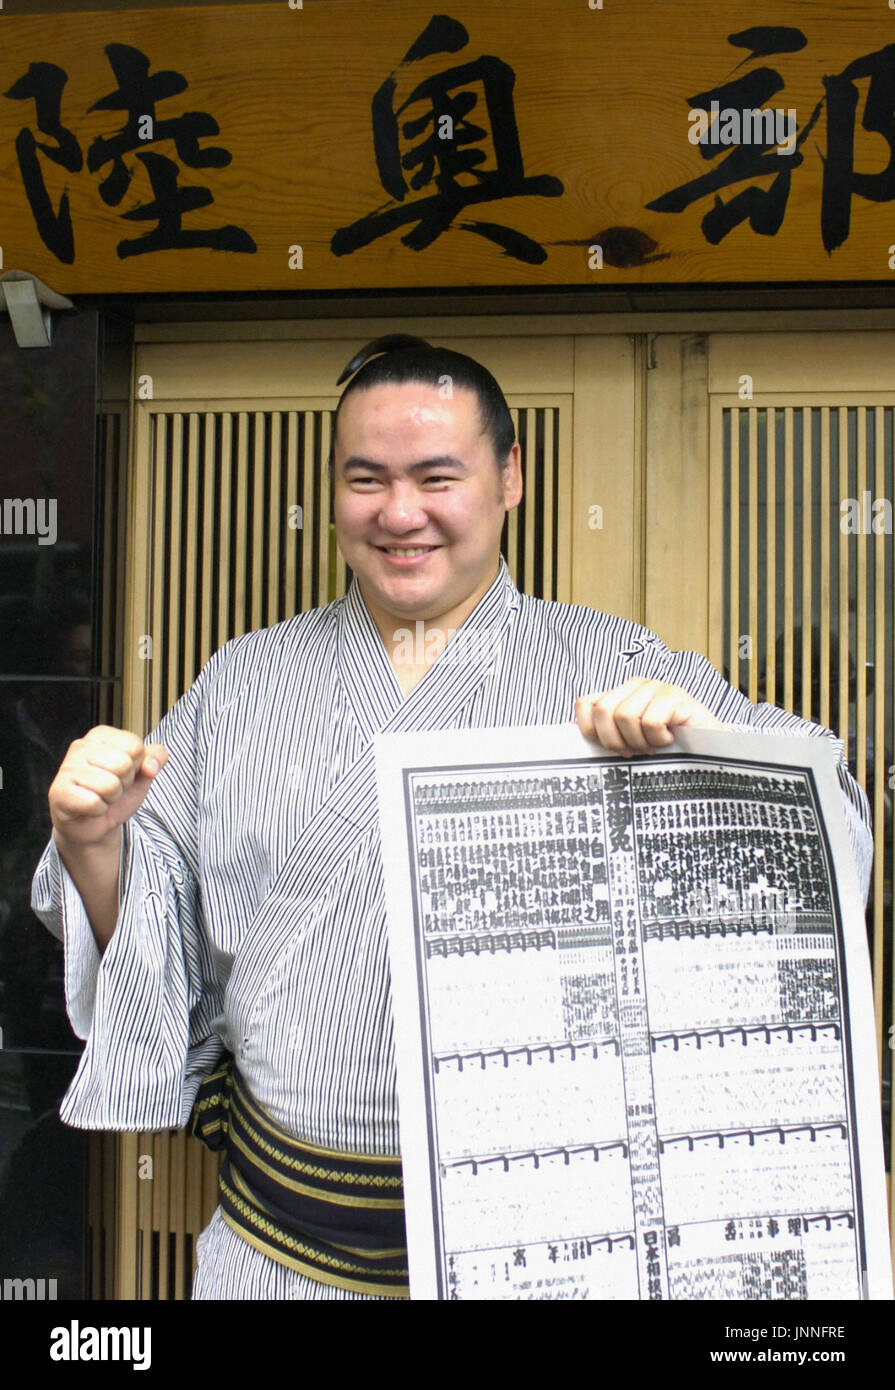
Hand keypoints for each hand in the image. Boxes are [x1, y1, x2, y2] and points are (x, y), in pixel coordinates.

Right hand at [48, 725, 168, 849]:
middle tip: (110, 787)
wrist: (94, 823)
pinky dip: (97, 810)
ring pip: (110, 785)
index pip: (135, 746)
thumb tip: (151, 765)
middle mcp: (80, 746)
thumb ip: (156, 758)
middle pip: (123, 765)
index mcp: (101, 735)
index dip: (136, 766)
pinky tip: (88, 807)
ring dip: (111, 798)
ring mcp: (66, 768)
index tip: (122, 774)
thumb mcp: (143, 772)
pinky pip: (94, 803)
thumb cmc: (116, 792)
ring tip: (100, 796)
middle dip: (123, 783)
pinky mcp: (58, 792)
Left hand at [575, 678, 723, 755]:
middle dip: (615, 740)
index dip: (591, 731)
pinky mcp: (676, 696)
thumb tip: (569, 730)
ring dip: (641, 741)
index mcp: (620, 694)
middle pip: (603, 711)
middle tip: (635, 751)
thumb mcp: (631, 741)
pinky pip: (651, 721)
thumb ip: (605, 733)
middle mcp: (635, 686)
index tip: (612, 748)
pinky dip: (659, 739)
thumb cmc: (669, 748)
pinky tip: (671, 739)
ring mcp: (656, 688)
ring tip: (656, 746)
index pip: (585, 704)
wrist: (710, 750)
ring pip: (626, 716)